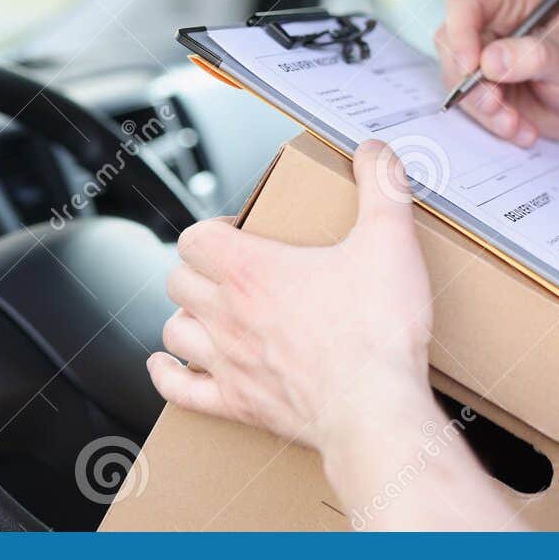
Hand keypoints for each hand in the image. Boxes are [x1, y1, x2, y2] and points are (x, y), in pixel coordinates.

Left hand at [147, 141, 433, 454]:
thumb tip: (374, 150)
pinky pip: (180, 390)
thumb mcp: (390, 240)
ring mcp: (228, 363)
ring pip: (175, 329)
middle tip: (232, 267)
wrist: (375, 409)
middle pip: (179, 279)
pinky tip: (167, 364)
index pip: (195, 237)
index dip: (212, 227)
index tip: (239, 229)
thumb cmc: (378, 330)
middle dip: (199, 267)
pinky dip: (168, 374)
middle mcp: (229, 315)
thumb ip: (382, 186)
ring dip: (187, 315)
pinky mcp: (239, 405)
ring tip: (210, 309)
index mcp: (254, 270)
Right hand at [434, 0, 558, 145]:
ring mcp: (479, 59)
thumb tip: (489, 61)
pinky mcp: (479, 89)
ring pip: (456, 82)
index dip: (460, 32)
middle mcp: (486, 25)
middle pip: (451, 45)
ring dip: (486, 110)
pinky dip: (495, 124)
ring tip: (518, 124)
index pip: (465, 3)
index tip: (470, 67)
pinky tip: (524, 130)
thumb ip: (534, 56)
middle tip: (498, 107)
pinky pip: (470, 108)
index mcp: (506, 0)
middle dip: (472, 83)